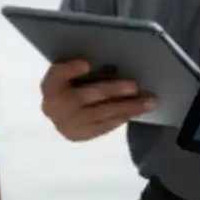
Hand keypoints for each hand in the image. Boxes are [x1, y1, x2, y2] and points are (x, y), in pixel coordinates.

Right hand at [40, 60, 155, 141]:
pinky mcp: (79, 135)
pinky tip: (136, 111)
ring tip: (149, 101)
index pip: (57, 74)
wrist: (56, 111)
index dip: (71, 69)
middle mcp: (55, 107)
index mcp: (50, 85)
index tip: (87, 64)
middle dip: (114, 91)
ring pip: (103, 114)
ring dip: (128, 107)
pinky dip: (122, 117)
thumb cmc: (67, 83)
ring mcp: (68, 125)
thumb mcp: (67, 70)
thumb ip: (78, 66)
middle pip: (89, 95)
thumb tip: (94, 64)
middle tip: (135, 86)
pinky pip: (104, 126)